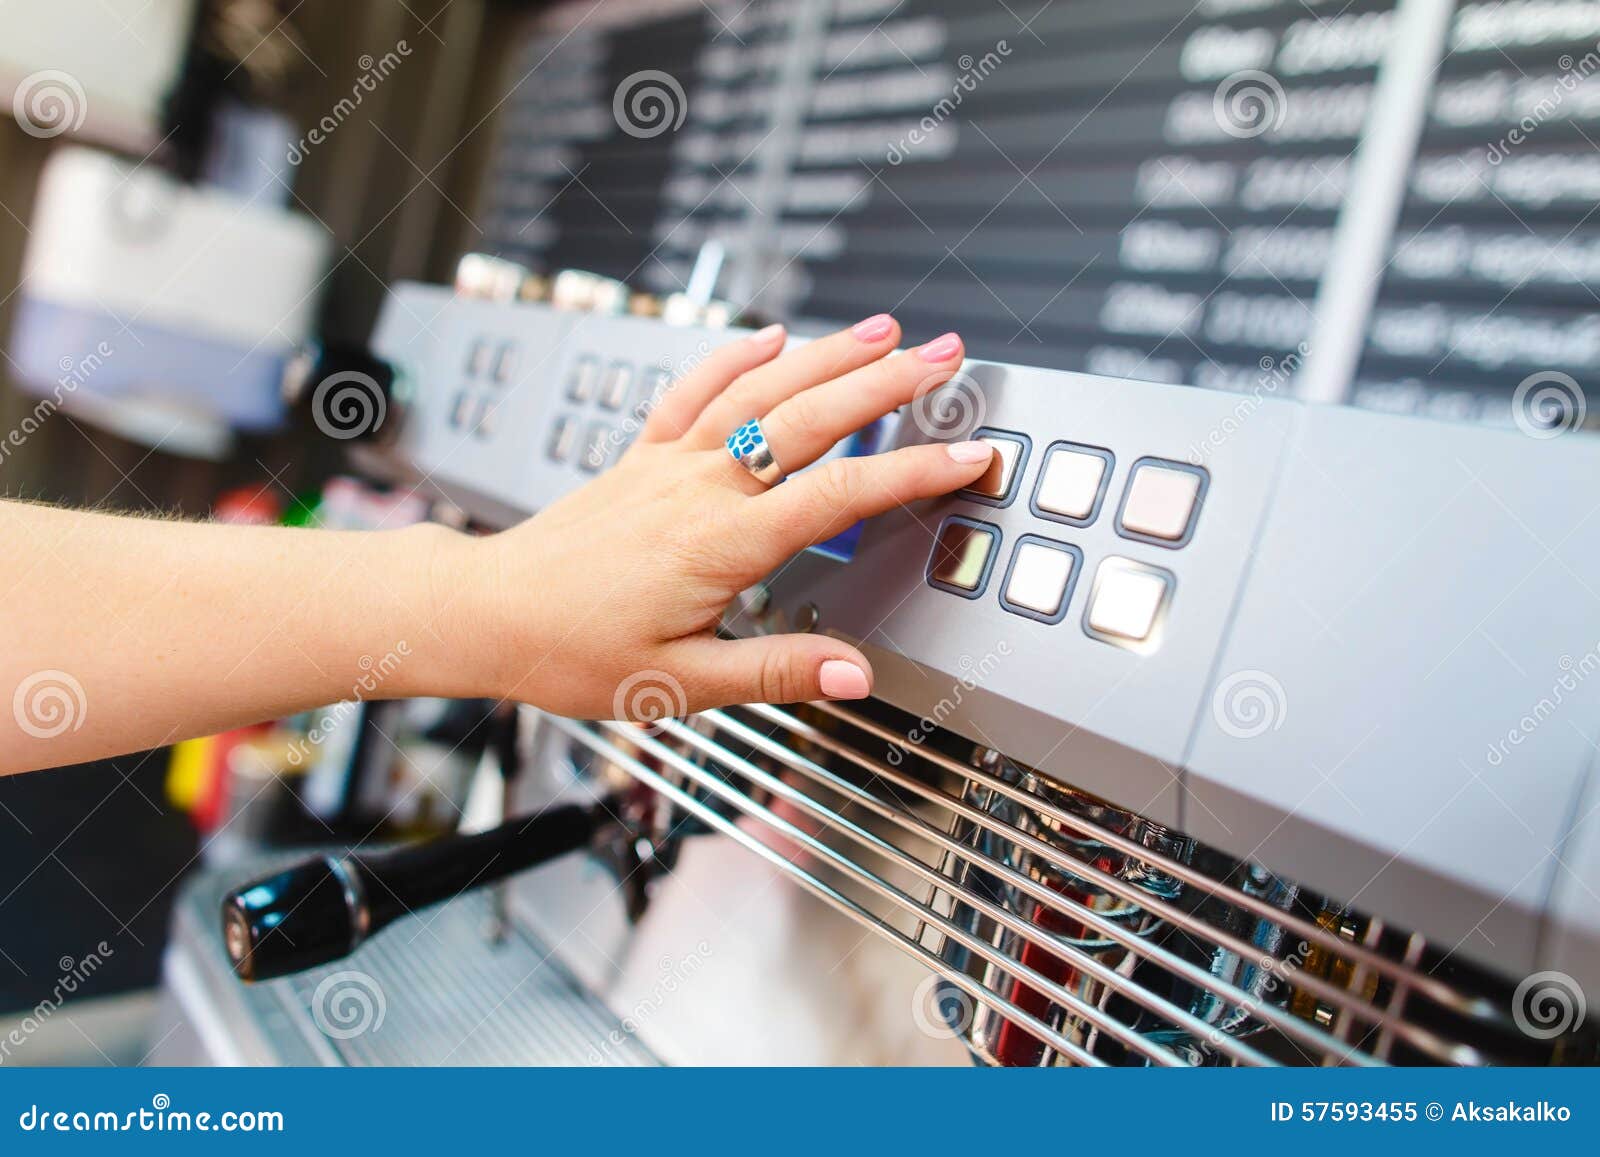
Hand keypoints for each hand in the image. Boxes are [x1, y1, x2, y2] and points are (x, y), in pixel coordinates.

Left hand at [444, 315, 992, 720]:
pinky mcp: (641, 457)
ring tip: (884, 329)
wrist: (486, 612)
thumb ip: (775, 673)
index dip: (914, 473)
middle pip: (810, 419)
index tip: (970, 456)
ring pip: (760, 392)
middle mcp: (699, 488)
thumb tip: (856, 672)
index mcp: (720, 545)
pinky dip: (735, 356)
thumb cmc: (571, 653)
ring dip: (826, 355)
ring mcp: (669, 463)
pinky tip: (771, 335)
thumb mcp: (679, 686)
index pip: (840, 495)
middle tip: (948, 355)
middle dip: (888, 384)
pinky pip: (695, 392)